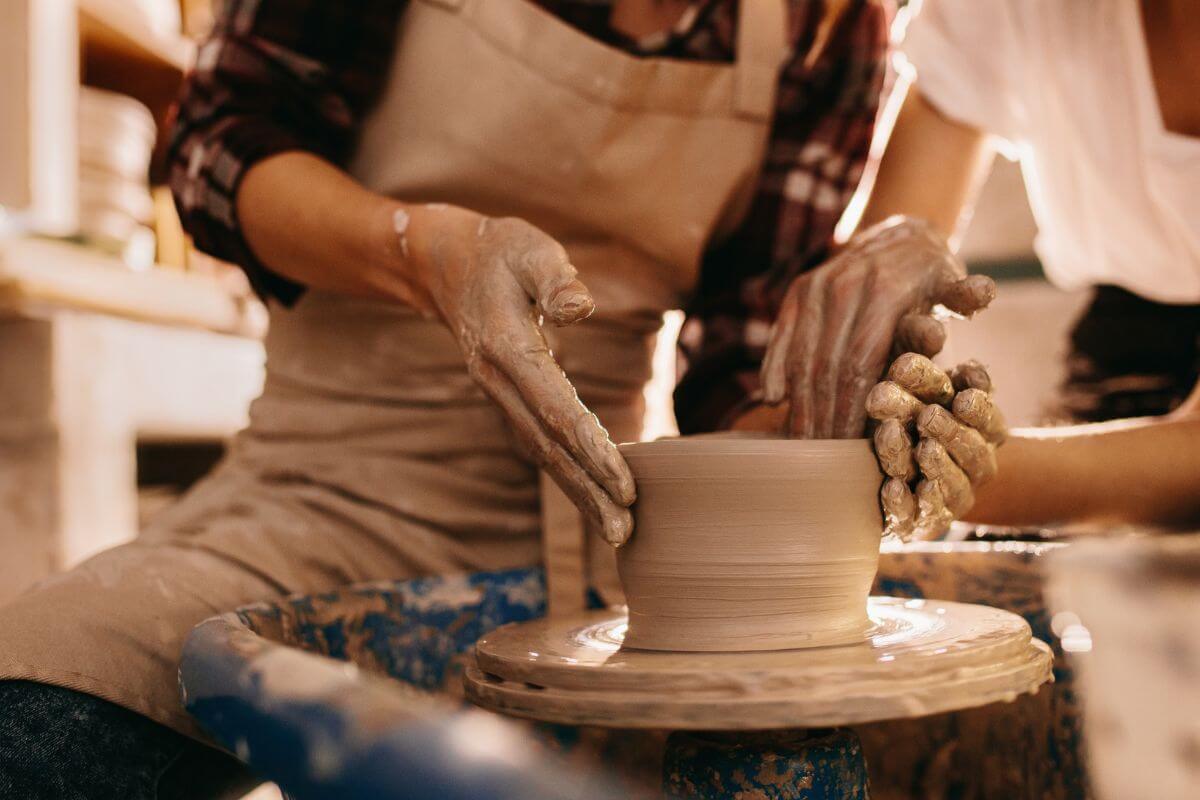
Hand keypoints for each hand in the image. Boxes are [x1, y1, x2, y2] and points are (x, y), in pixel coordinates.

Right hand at [405, 206, 635, 544]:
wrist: (442, 263)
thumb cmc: (498, 251)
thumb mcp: (529, 249)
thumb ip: (556, 280)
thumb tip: (580, 309)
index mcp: (505, 347)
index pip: (556, 408)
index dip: (591, 448)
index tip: (626, 484)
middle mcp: (496, 381)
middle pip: (548, 447)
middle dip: (588, 491)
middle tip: (625, 532)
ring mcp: (498, 394)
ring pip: (542, 453)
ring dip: (578, 492)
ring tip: (616, 530)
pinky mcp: (507, 398)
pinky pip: (538, 442)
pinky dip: (566, 473)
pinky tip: (592, 497)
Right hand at [760, 216, 995, 438]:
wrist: (897, 232)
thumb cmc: (932, 274)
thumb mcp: (954, 281)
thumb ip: (965, 296)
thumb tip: (982, 293)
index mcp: (882, 290)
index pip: (858, 364)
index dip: (850, 410)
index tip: (849, 448)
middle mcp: (841, 287)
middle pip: (826, 367)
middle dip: (821, 416)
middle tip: (820, 456)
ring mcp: (815, 289)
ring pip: (800, 357)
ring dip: (798, 403)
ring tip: (800, 442)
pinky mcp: (797, 293)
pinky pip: (782, 338)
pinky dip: (775, 370)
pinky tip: (774, 403)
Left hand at [866, 354, 1005, 538]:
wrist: (906, 471)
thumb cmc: (913, 408)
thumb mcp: (924, 384)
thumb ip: (935, 371)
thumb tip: (956, 355)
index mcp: (983, 428)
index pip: (988, 419)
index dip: (980, 410)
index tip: (963, 397)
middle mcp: (973, 464)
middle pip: (970, 451)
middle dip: (950, 432)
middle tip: (928, 416)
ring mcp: (949, 496)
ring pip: (949, 486)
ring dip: (935, 466)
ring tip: (920, 448)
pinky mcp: (919, 521)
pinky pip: (915, 517)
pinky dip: (904, 503)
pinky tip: (889, 487)